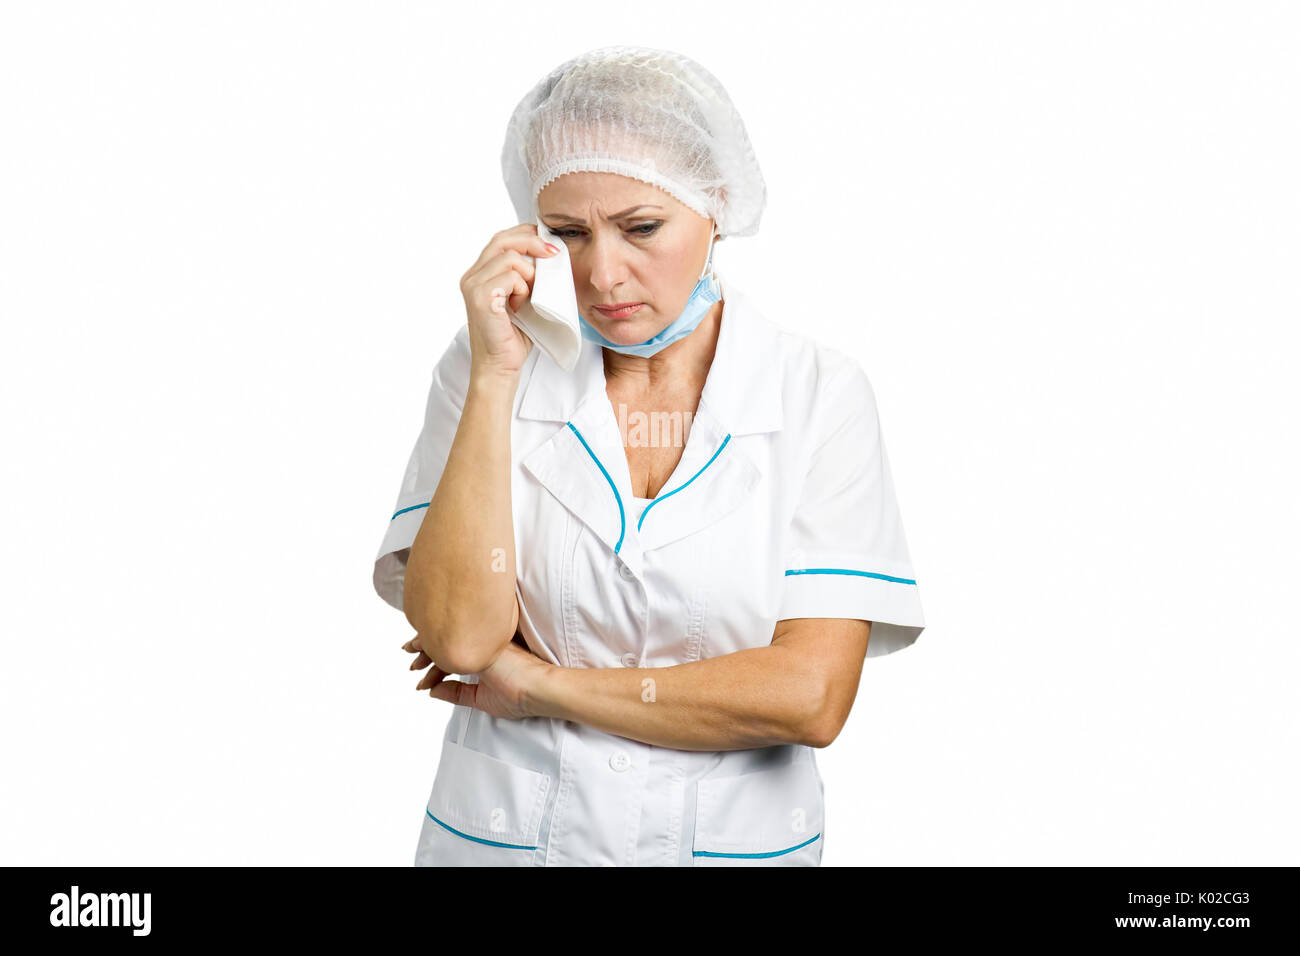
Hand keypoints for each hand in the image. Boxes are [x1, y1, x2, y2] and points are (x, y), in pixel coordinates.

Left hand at [402, 632, 550, 720]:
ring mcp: (484, 638)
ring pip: (448, 636)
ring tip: (411, 653)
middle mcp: (482, 641)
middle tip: (408, 650)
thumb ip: (457, 693)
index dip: (433, 652)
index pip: (453, 646)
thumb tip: (432, 690)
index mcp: (483, 651)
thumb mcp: (481, 698)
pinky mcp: (485, 639)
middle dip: (424, 644)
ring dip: (426, 644)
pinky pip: (452, 640)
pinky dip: (434, 646)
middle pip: (447, 638)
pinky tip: (421, 651)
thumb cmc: (520, 695)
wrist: (541, 690)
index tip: (417, 661)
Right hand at [459, 223, 561, 376]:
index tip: (548, 241)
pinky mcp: (480, 298)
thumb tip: (548, 251)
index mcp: (479, 274)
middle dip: (532, 241)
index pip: (500, 239)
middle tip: (554, 253)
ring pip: (509, 258)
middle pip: (502, 239)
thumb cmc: (513, 336)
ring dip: (529, 274)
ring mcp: (473, 286)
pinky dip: (523, 289)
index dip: (525, 234)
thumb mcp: (523, 297)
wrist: (500, 366)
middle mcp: (471, 276)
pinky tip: (520, 306)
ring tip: (531, 295)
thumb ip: (526, 274)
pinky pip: (510, 278)